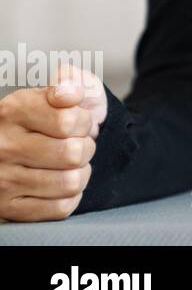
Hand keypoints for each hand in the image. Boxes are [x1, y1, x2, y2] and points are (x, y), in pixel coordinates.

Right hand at [0, 64, 106, 221]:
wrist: (42, 141)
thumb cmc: (58, 115)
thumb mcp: (66, 86)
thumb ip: (71, 81)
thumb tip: (67, 94)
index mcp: (13, 110)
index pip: (69, 121)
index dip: (85, 122)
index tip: (78, 121)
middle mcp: (2, 146)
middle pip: (72, 154)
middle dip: (85, 148)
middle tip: (76, 144)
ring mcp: (2, 179)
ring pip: (69, 183)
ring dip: (80, 173)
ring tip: (69, 164)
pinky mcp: (9, 208)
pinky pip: (60, 208)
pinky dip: (71, 196)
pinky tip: (61, 182)